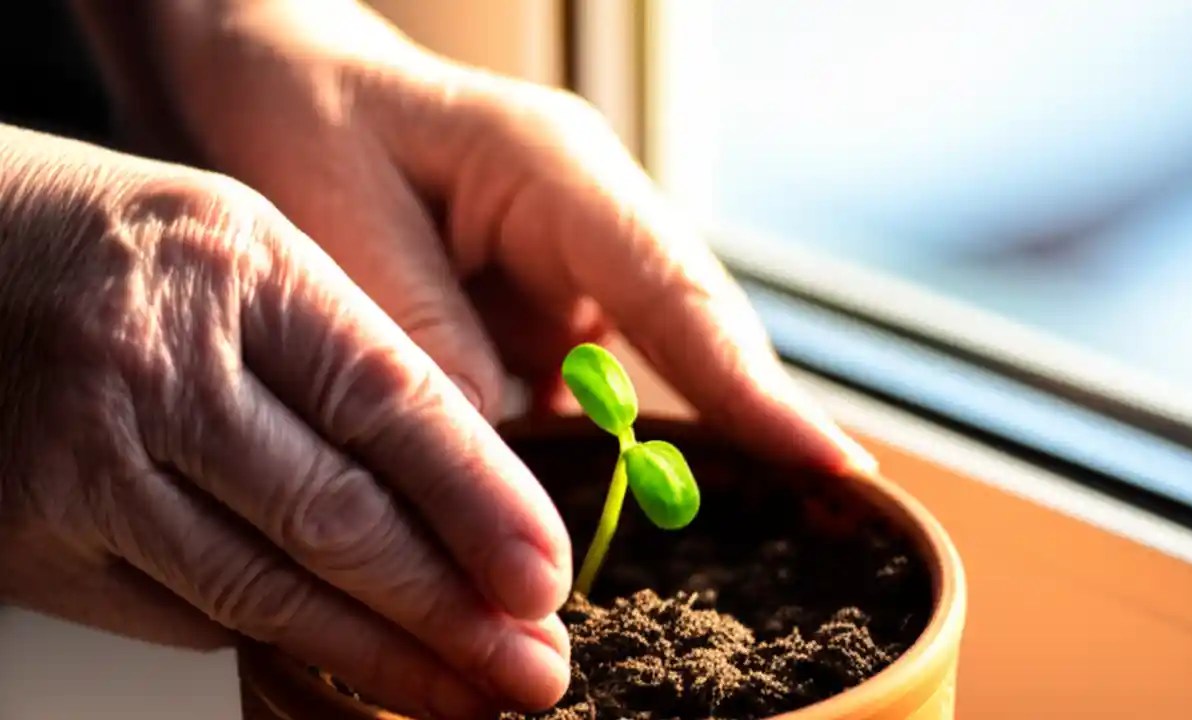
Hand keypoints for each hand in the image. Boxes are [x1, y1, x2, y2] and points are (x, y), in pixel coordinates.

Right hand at [0, 125, 571, 717]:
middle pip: (333, 516)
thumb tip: (474, 488)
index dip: (479, 501)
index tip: (547, 578)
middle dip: (448, 610)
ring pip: (261, 593)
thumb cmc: (124, 250)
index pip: (387, 401)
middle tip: (537, 671)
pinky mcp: (31, 541)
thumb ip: (349, 353)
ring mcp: (80, 464)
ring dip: (380, 660)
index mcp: (236, 269)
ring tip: (471, 699)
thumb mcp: (246, 252)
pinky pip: (183, 620)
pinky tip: (356, 675)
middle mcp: (154, 368)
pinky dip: (282, 652)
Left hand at [131, 0, 877, 474]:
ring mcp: (567, 271)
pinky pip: (581, 398)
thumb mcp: (341, 221)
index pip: (675, 287)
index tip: (830, 464)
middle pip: (691, 337)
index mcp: (555, 172)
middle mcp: (585, 224)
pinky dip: (585, 462)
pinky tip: (577, 525)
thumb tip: (497, 457)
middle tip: (813, 521)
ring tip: (693, 540)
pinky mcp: (537, 312)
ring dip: (657, 463)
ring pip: (642, 378)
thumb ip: (424, 340)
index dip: (753, 384)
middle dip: (741, 430)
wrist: (269, 81)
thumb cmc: (303, 119)